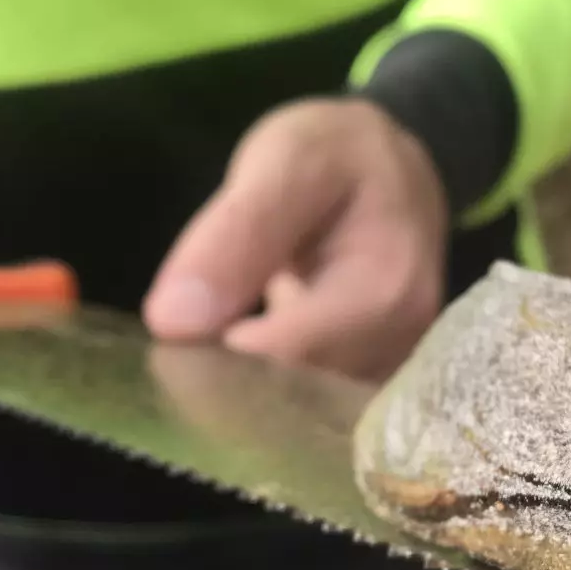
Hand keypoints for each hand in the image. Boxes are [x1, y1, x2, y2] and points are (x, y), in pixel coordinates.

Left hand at [142, 97, 448, 382]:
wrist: (394, 167)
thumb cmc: (339, 155)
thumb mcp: (286, 161)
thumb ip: (236, 235)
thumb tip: (173, 322)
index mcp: (383, 290)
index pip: (287, 360)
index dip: (218, 364)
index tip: (171, 342)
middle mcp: (398, 348)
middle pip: (295, 400)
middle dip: (226, 387)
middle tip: (174, 355)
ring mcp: (390, 374)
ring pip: (298, 414)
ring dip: (240, 395)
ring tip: (200, 356)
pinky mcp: (371, 386)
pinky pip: (308, 411)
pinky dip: (263, 395)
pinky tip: (232, 367)